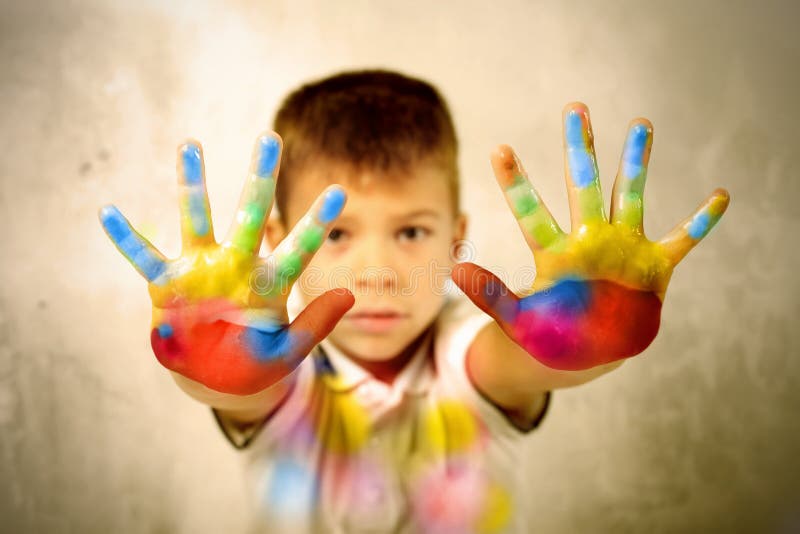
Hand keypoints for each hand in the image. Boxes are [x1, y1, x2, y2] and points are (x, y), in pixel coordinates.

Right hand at [99, 133, 353, 394]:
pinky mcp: (169, 284)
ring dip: (192, 185)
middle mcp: (237, 265)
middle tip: (270, 137)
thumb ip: (315, 326)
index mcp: (270, 282)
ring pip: (197, 220)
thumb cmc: (255, 362)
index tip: (338, 192)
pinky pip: (145, 258)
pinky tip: (108, 213)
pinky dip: (127, 239)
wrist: (215, 376)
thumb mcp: (288, 352)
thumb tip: (348, 297)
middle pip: (250, 214)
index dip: (316, 222)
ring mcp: (201, 270)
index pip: (298, 248)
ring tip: (190, 145)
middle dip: (260, 177)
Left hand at [453, 103, 728, 370]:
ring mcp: (622, 250)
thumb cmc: (549, 337)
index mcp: (555, 254)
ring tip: (641, 125)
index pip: (531, 212)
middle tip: (575, 109)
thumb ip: (491, 295)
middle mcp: (589, 241)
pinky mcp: (653, 267)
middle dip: (580, 151)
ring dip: (637, 165)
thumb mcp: (518, 319)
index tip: (500, 149)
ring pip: (631, 197)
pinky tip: (720, 196)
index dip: (517, 182)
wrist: (588, 353)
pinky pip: (681, 240)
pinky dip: (700, 223)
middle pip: (583, 188)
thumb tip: (455, 270)